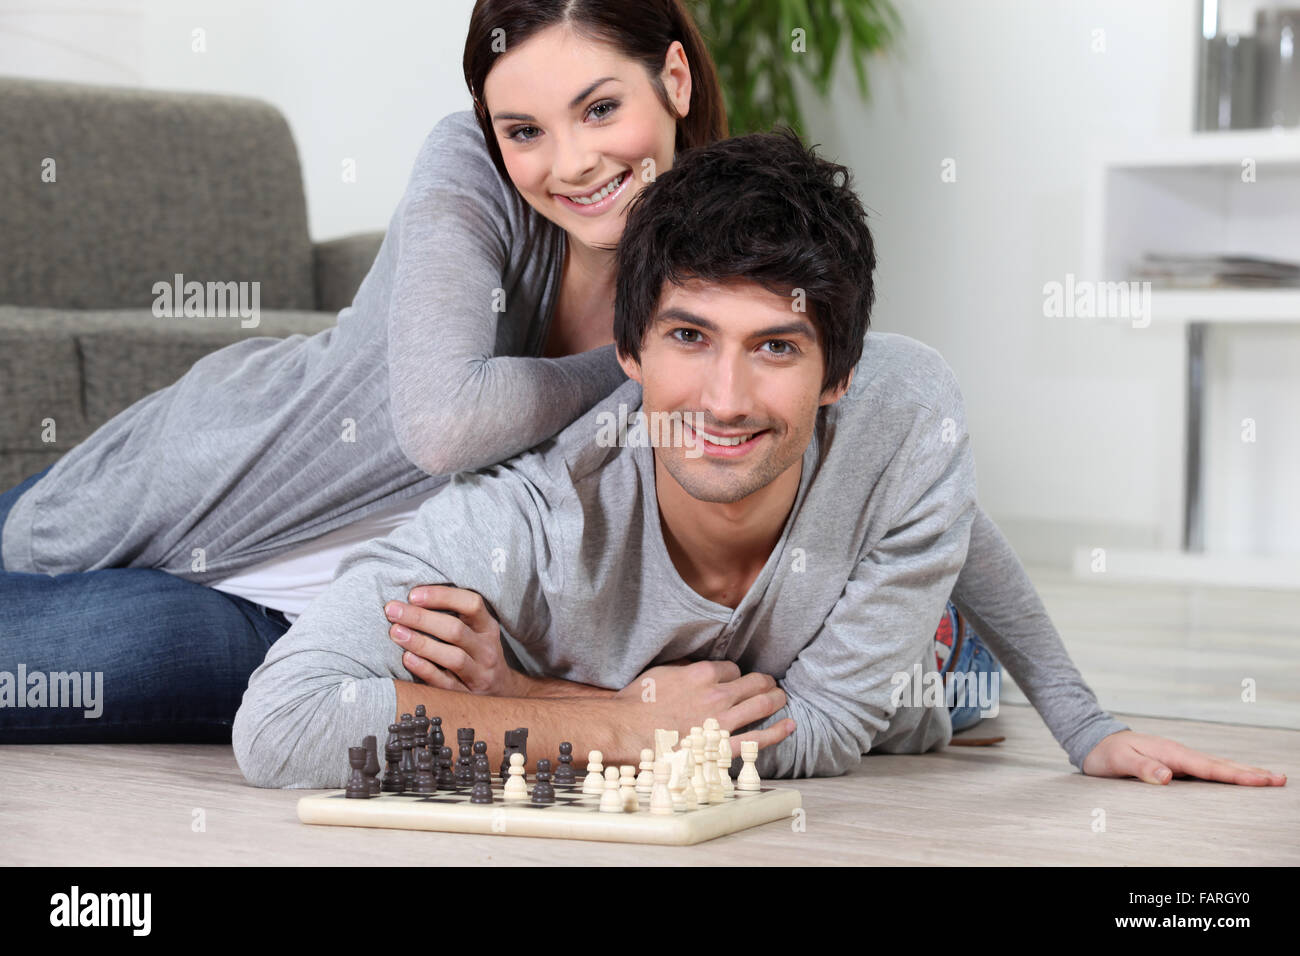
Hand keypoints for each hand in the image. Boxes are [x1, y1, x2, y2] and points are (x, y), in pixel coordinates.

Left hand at [384, 585, 523, 696]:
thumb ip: (454, 614)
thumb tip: (412, 597)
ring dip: (421, 643)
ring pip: (452, 657)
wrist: (500, 692)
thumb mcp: (477, 630)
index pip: (472, 604)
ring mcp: (479, 674)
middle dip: (421, 618)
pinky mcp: (466, 696)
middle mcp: (487, 650)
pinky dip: (425, 669)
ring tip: (395, 632)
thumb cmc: (477, 652)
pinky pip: (444, 683)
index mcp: (488, 627)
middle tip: (393, 610)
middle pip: (455, 630)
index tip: (413, 595)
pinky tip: (407, 658)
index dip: (442, 596)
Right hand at [614, 658, 794, 751]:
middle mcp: (717, 694)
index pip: (733, 669)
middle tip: (771, 684)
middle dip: (766, 682)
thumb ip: (685, 668)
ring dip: (777, 699)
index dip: (736, 675)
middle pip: (754, 683)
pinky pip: (758, 738)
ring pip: (762, 704)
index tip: (735, 681)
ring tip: (782, 698)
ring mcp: (723, 721)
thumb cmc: (637, 704)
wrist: (626, 733)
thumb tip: (699, 665)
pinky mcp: (722, 747)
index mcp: (701, 674)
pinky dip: (778, 731)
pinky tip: (789, 724)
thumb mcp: (659, 673)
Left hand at [1082, 730, 1286, 785]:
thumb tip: (1166, 777)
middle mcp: (1178, 754)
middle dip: (1251, 773)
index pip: (1209, 768)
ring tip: (1269, 778)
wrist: (1094, 741)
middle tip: (1280, 779)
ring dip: (1243, 772)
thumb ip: (1141, 768)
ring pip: (1216, 766)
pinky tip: (1235, 778)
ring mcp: (1178, 758)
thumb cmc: (1106, 753)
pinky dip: (1225, 773)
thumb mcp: (1119, 762)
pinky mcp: (1174, 763)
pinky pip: (1205, 770)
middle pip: (1220, 765)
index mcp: (1170, 753)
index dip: (1236, 775)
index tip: (1262, 780)